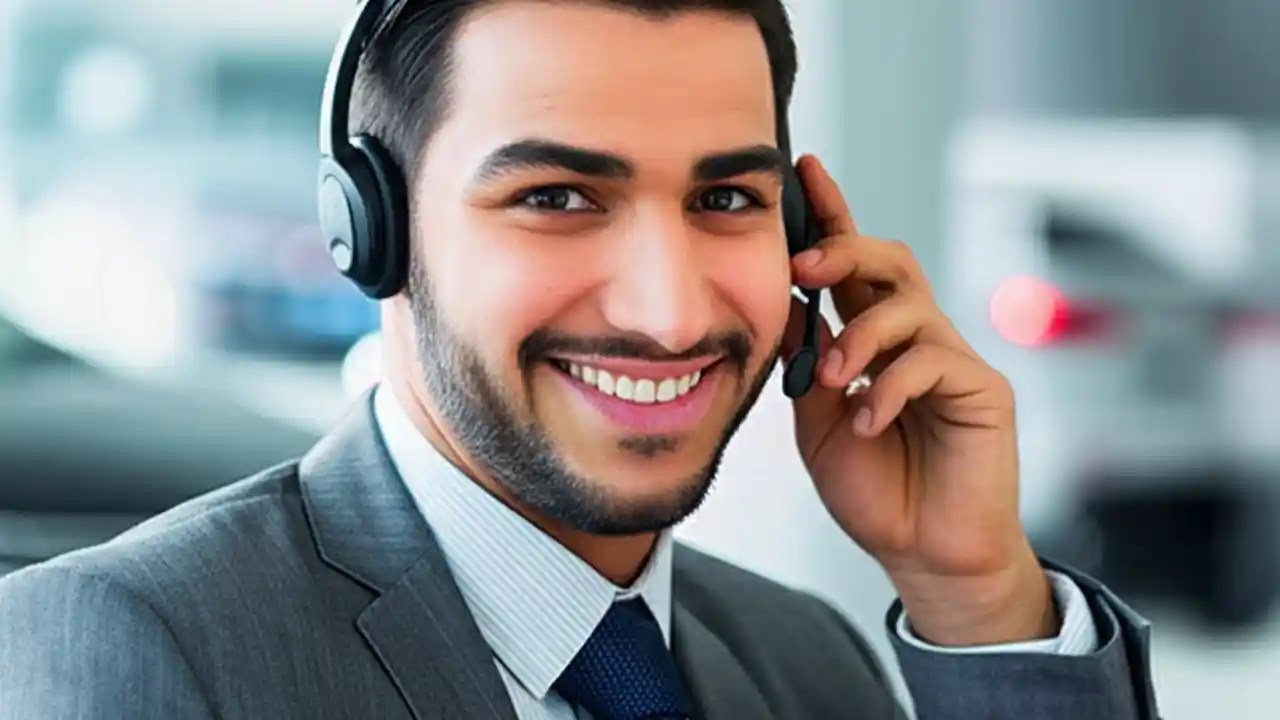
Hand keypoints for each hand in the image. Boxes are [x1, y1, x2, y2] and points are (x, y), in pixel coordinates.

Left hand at [782, 155, 1057, 646]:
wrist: (922, 553)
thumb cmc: (875, 488)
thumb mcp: (819, 421)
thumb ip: (809, 363)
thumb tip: (788, 303)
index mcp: (872, 341)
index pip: (852, 266)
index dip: (832, 215)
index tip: (804, 170)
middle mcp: (915, 338)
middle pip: (891, 261)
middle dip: (846, 249)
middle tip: (805, 263)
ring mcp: (953, 360)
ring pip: (910, 304)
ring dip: (861, 336)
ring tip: (835, 380)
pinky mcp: (983, 389)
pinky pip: (933, 360)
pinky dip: (890, 388)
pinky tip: (873, 422)